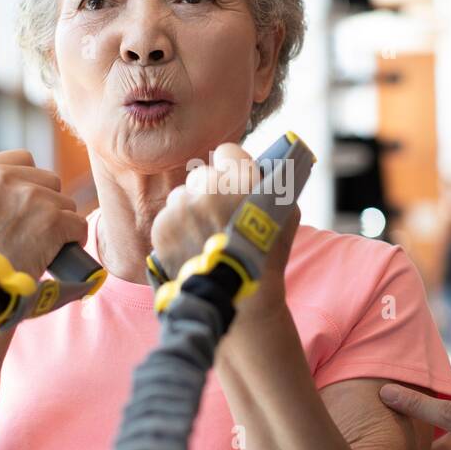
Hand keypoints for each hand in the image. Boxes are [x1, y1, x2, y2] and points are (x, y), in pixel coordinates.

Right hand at [0, 149, 88, 279]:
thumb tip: (19, 184)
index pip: (24, 158)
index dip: (30, 181)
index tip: (23, 201)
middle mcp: (5, 179)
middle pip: (51, 180)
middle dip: (47, 202)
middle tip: (31, 228)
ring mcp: (31, 197)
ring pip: (66, 203)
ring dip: (59, 222)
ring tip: (40, 244)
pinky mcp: (52, 220)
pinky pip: (78, 225)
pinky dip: (73, 240)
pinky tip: (59, 252)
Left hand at [151, 142, 297, 320]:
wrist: (237, 297)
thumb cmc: (266, 256)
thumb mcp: (287, 215)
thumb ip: (273, 186)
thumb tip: (261, 167)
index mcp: (241, 181)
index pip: (227, 152)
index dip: (232, 165)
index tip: (233, 178)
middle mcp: (209, 189)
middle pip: (202, 174)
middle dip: (210, 189)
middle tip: (218, 213)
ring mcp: (183, 208)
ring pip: (183, 195)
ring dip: (191, 209)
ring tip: (204, 234)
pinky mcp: (163, 227)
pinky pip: (169, 215)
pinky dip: (177, 228)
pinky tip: (191, 245)